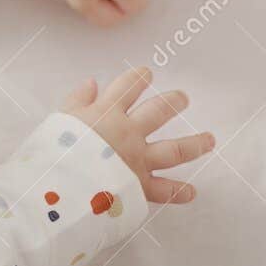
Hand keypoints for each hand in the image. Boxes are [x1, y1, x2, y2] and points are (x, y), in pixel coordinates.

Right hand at [60, 67, 212, 204]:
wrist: (60, 185)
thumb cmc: (54, 151)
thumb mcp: (60, 118)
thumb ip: (77, 100)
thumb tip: (91, 83)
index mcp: (107, 112)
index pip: (129, 86)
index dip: (139, 77)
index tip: (147, 73)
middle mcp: (129, 132)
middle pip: (159, 112)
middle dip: (174, 102)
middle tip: (184, 98)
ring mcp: (138, 159)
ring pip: (174, 150)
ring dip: (195, 144)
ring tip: (210, 139)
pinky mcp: (140, 186)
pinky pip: (164, 190)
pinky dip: (179, 192)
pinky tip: (192, 192)